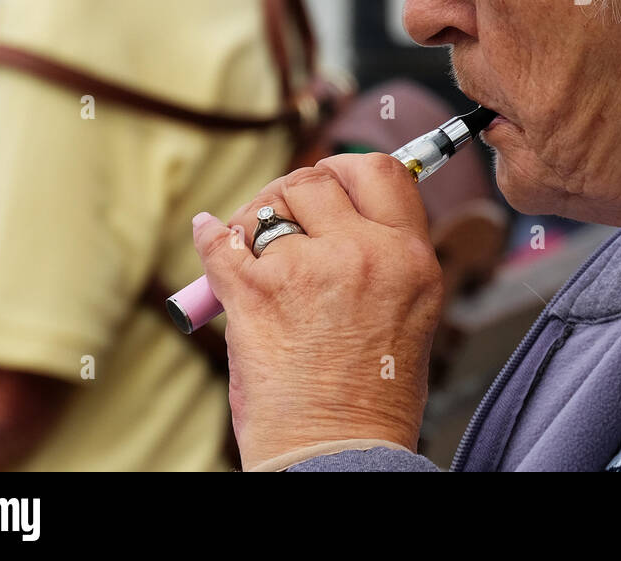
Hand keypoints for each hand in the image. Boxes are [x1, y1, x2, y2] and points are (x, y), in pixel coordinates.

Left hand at [192, 153, 444, 467]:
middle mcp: (365, 254)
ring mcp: (309, 270)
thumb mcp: (409, 311)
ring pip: (269, 207)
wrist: (339, 454)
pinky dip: (211, 238)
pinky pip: (221, 241)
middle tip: (281, 215)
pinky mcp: (256, 294)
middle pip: (318, 179)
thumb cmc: (372, 397)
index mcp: (409, 257)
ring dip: (254, 221)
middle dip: (293, 190)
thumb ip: (384, 256)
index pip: (382, 171)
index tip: (330, 180)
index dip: (347, 168)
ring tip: (253, 249)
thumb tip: (342, 215)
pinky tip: (211, 236)